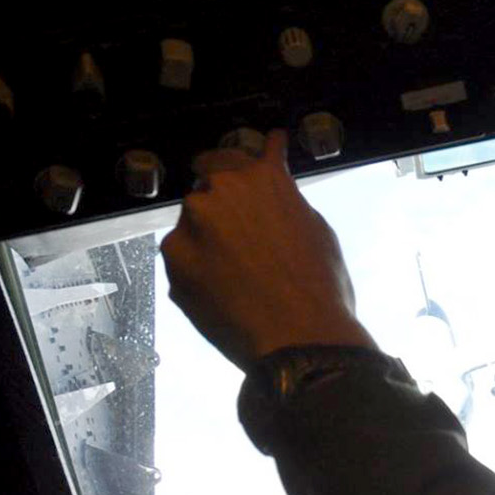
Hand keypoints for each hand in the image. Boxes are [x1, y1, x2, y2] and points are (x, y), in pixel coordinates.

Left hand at [160, 130, 374, 367]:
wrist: (298, 340)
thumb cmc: (321, 286)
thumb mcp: (315, 230)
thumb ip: (283, 203)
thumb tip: (271, 196)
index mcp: (260, 179)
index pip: (239, 154)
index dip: (243, 162)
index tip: (250, 159)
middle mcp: (217, 193)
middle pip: (209, 184)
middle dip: (222, 202)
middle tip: (242, 232)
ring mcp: (189, 227)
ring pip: (193, 223)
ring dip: (208, 237)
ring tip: (236, 273)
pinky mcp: (172, 263)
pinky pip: (183, 258)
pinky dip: (198, 268)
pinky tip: (224, 291)